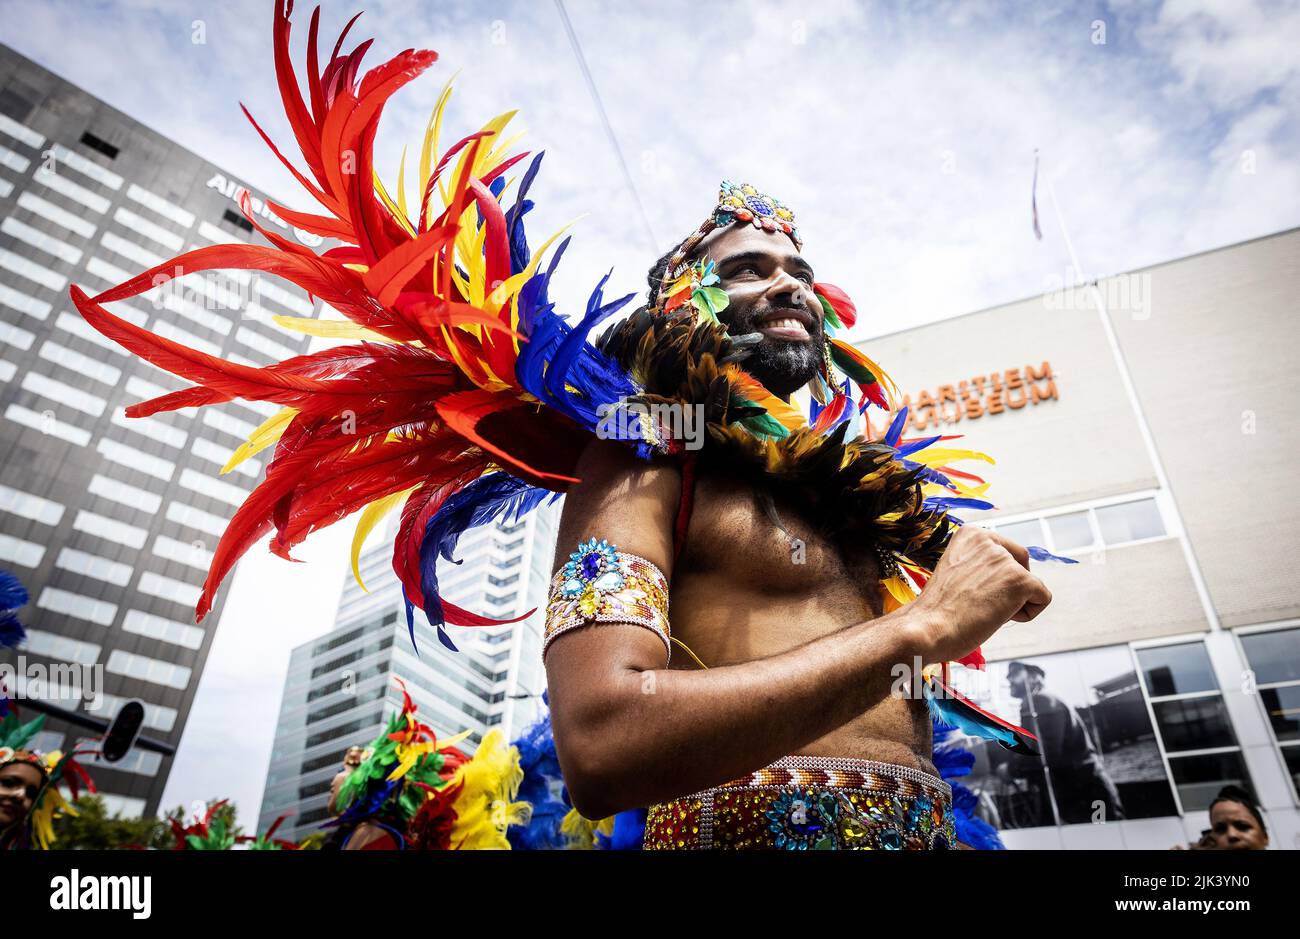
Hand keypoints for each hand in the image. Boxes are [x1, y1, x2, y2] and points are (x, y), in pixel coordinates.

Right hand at [907, 526, 1052, 665]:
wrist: (926, 629)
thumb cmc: (937, 610)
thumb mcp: (957, 572)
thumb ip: (981, 565)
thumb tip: (1004, 575)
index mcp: (970, 533)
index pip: (1006, 553)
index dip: (994, 579)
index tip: (969, 591)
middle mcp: (988, 540)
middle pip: (1021, 565)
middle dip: (1008, 589)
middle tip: (977, 602)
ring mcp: (1004, 559)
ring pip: (1031, 584)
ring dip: (1013, 603)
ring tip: (982, 610)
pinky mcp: (1020, 579)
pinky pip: (1043, 598)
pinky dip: (1027, 614)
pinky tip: (998, 617)